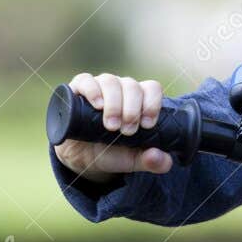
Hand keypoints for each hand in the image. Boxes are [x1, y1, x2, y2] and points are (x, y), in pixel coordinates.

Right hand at [52, 72, 174, 182]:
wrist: (82, 158)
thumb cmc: (112, 152)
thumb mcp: (133, 160)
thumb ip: (152, 162)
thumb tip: (164, 160)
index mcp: (139, 100)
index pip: (151, 88)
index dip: (152, 104)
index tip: (148, 125)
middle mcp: (121, 89)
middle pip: (132, 86)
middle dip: (132, 109)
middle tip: (127, 131)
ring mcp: (99, 87)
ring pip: (111, 82)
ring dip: (114, 103)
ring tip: (111, 126)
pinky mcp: (78, 90)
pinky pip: (86, 80)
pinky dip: (93, 91)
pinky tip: (97, 105)